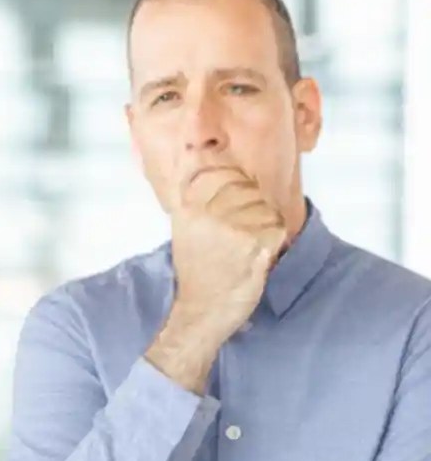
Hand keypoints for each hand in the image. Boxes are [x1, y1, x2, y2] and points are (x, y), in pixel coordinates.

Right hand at [170, 167, 286, 344]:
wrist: (201, 311)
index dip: (231, 182)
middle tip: (236, 237)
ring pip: (265, 208)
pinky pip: (277, 228)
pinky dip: (274, 243)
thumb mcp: (184, 226)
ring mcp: (229, 228)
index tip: (229, 205)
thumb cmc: (197, 270)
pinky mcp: (252, 244)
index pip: (219, 170)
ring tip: (243, 249)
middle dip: (250, 209)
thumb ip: (191, 190)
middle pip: (247, 188)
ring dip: (263, 227)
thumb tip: (196, 148)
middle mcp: (206, 212)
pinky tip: (255, 258)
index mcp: (187, 206)